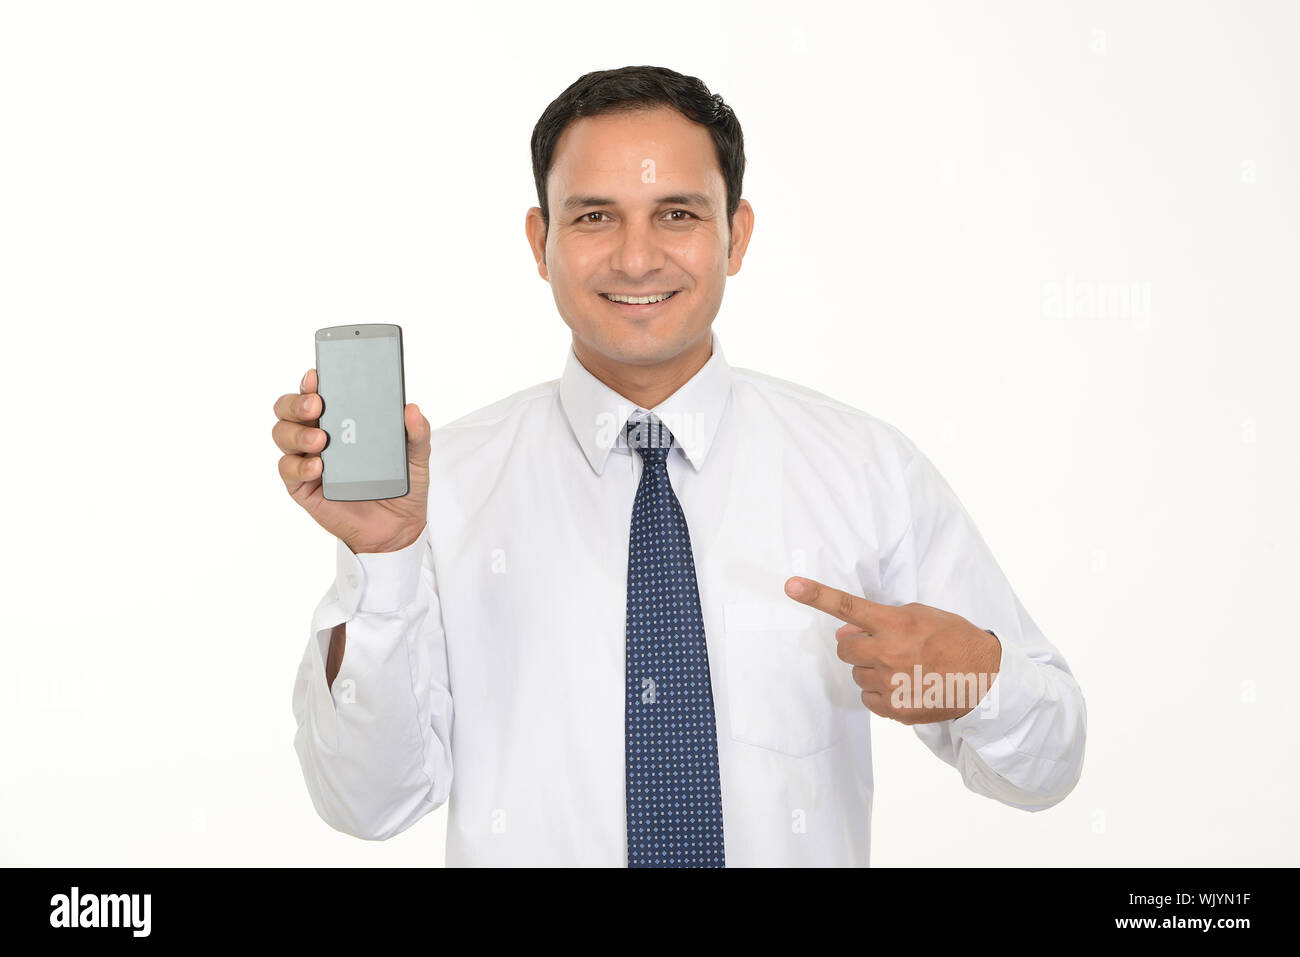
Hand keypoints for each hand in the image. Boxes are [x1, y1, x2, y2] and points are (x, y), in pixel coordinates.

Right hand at [271, 368, 430, 553]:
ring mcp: (308, 459)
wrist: (397, 527)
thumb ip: (417, 433)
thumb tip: (411, 409)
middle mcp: (318, 434)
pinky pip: (288, 470)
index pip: (317, 391)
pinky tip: (317, 466)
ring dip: (296, 433)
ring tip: (320, 440)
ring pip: (282, 434)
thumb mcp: (417, 457)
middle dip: (296, 402)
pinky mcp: (303, 487)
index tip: (318, 375)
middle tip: (317, 405)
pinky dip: (299, 466)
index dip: (311, 381)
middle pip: (289, 408)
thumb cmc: (401, 485)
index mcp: (341, 419)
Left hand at [783, 576, 1001, 724]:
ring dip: (871, 670)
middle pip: (845, 650)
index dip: (817, 595)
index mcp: (895, 624)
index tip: (791, 586)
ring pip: (857, 675)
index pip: (847, 607)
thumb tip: (845, 634)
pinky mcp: (894, 709)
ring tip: (904, 668)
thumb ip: (882, 621)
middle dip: (857, 647)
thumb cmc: (955, 640)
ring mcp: (890, 683)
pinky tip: (904, 685)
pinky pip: (868, 698)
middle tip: (883, 647)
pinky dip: (880, 692)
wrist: (986, 679)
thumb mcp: (922, 616)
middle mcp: (887, 653)